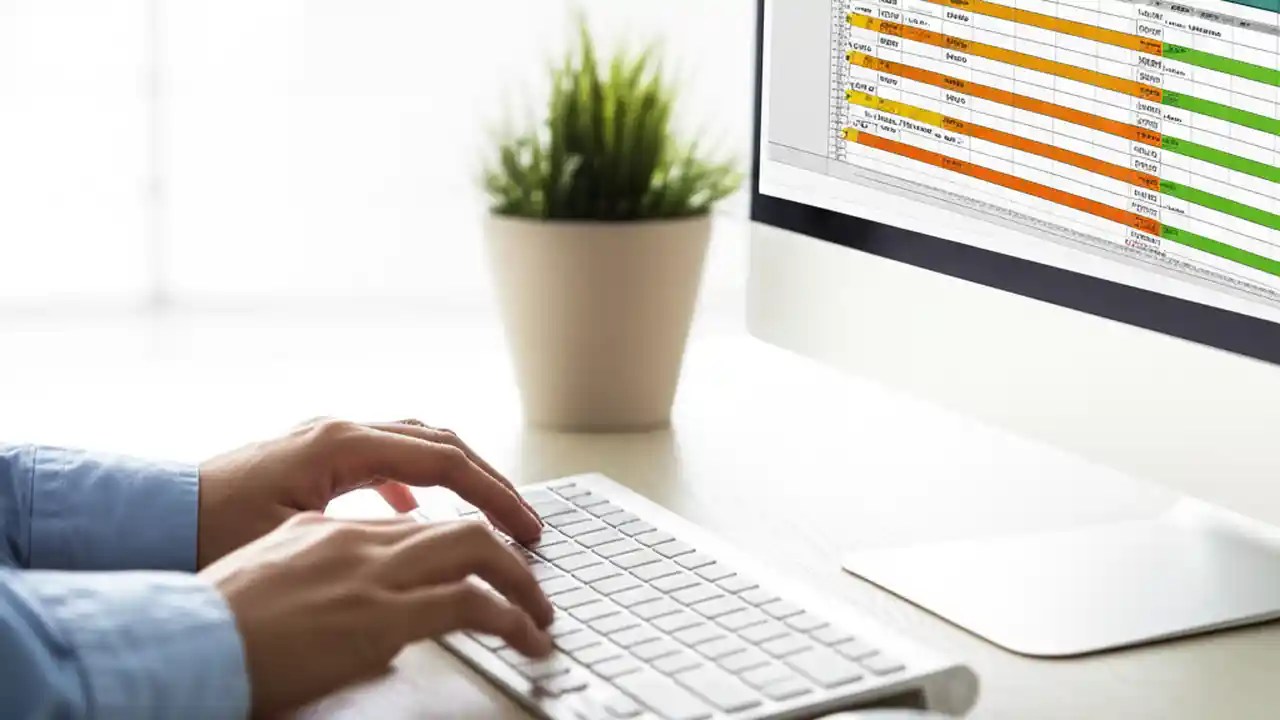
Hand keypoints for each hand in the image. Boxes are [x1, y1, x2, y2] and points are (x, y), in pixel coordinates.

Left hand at [197, 418, 541, 567]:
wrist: (148, 517)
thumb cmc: (206, 533)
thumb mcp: (296, 538)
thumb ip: (366, 531)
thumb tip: (426, 541)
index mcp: (341, 445)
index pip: (442, 462)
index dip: (493, 494)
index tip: (525, 527)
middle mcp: (340, 431)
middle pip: (439, 443)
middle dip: (490, 481)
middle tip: (526, 521)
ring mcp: (328, 439)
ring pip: (417, 443)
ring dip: (459, 475)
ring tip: (490, 510)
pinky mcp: (315, 456)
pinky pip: (385, 456)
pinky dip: (416, 478)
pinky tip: (415, 508)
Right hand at [199, 513, 554, 717]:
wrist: (182, 642)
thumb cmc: (211, 621)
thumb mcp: (268, 578)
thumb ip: (318, 572)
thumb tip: (355, 603)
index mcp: (328, 527)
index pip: (417, 513)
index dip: (461, 527)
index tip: (488, 545)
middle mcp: (357, 537)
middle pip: (457, 517)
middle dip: (506, 534)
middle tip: (533, 560)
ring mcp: (372, 571)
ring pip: (475, 548)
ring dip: (520, 578)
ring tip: (541, 609)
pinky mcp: (381, 614)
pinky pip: (471, 603)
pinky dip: (511, 616)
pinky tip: (527, 635)